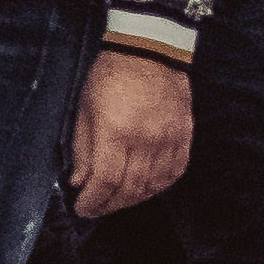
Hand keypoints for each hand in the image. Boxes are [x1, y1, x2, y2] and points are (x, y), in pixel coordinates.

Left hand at [77, 45, 195, 216]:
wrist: (149, 53)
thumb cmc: (109, 78)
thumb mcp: (84, 109)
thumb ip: (82, 148)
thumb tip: (79, 182)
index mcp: (115, 133)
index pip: (105, 180)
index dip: (93, 200)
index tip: (81, 209)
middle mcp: (145, 142)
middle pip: (130, 189)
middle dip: (109, 205)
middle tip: (96, 210)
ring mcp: (168, 142)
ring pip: (153, 186)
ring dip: (132, 200)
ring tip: (115, 202)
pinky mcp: (184, 139)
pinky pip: (173, 173)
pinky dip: (157, 187)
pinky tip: (144, 190)